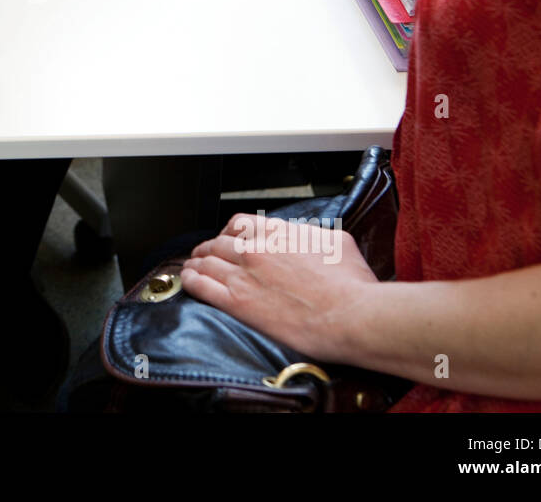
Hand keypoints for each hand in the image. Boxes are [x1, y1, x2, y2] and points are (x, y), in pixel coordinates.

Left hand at [179, 213, 380, 362]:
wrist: (351, 315)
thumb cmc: (352, 284)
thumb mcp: (338, 242)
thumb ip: (315, 235)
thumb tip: (311, 236)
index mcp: (280, 233)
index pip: (241, 223)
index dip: (228, 230)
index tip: (226, 236)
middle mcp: (257, 249)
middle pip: (219, 242)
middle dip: (209, 247)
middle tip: (204, 253)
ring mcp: (245, 275)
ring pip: (207, 261)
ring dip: (196, 262)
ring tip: (191, 266)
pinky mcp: (239, 302)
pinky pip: (203, 287)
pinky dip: (191, 281)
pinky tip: (188, 281)